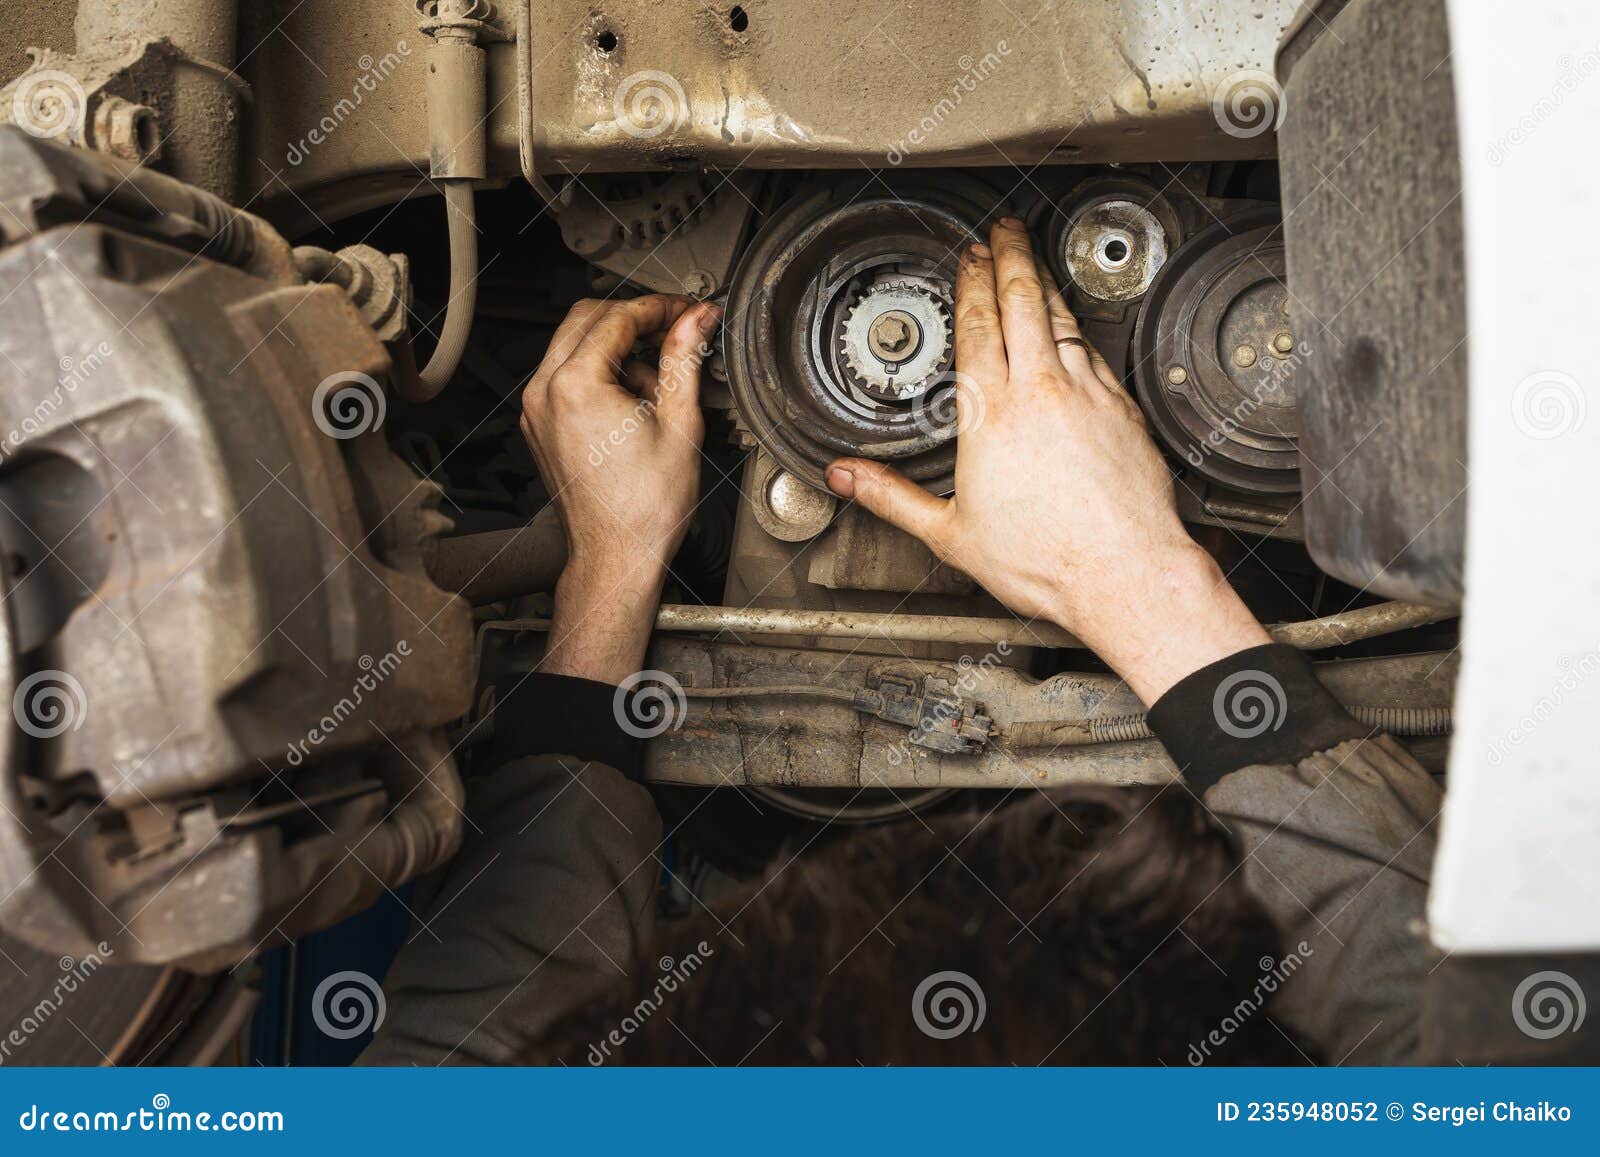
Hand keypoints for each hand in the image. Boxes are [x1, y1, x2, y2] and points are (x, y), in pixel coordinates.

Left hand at [520, 295, 721, 683]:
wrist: (617, 557)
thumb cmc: (644, 509)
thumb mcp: (679, 423)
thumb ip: (685, 359)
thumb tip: (697, 320)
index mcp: (576, 386)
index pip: (618, 316)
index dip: (660, 308)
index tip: (688, 313)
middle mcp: (545, 392)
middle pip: (587, 318)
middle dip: (635, 318)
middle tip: (676, 331)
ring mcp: (537, 409)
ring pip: (574, 344)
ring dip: (617, 347)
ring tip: (657, 387)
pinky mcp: (540, 425)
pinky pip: (566, 376)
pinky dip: (599, 374)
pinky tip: (633, 404)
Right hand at [824, 219, 1268, 703]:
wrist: (1124, 572)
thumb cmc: (1046, 560)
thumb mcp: (949, 533)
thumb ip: (891, 497)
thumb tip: (845, 478)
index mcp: (990, 413)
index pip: (978, 326)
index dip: (973, 282)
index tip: (970, 256)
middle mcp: (1041, 391)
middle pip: (1023, 302)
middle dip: (1010, 259)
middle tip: (1003, 232)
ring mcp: (1087, 394)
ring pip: (1062, 318)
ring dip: (1044, 284)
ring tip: (1032, 262)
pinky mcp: (1122, 408)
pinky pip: (1094, 350)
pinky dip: (1077, 326)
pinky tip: (1072, 327)